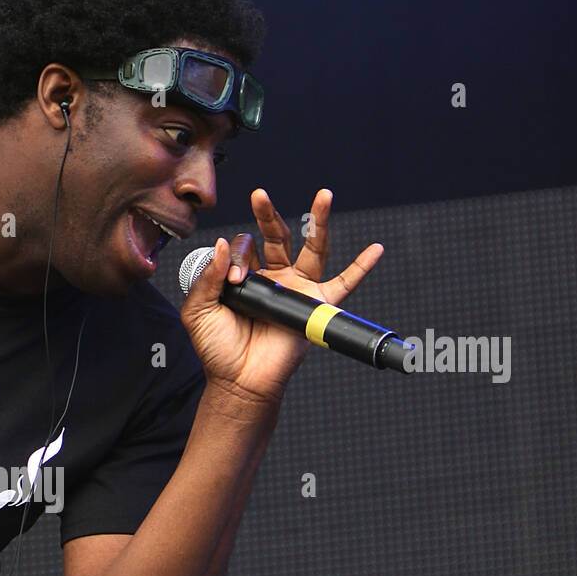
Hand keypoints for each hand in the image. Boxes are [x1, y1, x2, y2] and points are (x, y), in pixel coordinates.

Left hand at [180, 187, 384, 404]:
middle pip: (277, 236)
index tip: (234, 281)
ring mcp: (296, 289)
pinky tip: (376, 249)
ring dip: (319, 221)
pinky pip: (344, 284)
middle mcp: (274, 277)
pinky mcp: (314, 306)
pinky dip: (362, 267)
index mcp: (246, 275)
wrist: (239, 381)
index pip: (244, 248)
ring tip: (324, 194)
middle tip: (259, 194)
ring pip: (313, 249)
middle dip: (268, 215)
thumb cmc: (217, 349)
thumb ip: (208, 277)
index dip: (237, 258)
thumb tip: (223, 243)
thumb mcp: (200, 310)